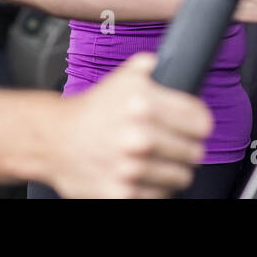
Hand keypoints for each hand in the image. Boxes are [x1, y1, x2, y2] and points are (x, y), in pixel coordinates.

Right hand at [47, 54, 211, 197]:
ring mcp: (132, 168)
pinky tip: (143, 175)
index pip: (201, 122)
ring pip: (182, 177)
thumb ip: (148, 66)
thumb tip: (166, 61)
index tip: (194, 126)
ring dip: (174, 170)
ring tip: (158, 160)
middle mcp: (141, 137)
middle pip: (195, 151)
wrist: (54, 140)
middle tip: (173, 144)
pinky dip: (155, 188)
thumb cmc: (90, 110)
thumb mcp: (120, 78)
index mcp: (145, 104)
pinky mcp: (123, 194)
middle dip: (187, 147)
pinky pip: (160, 195)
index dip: (199, 123)